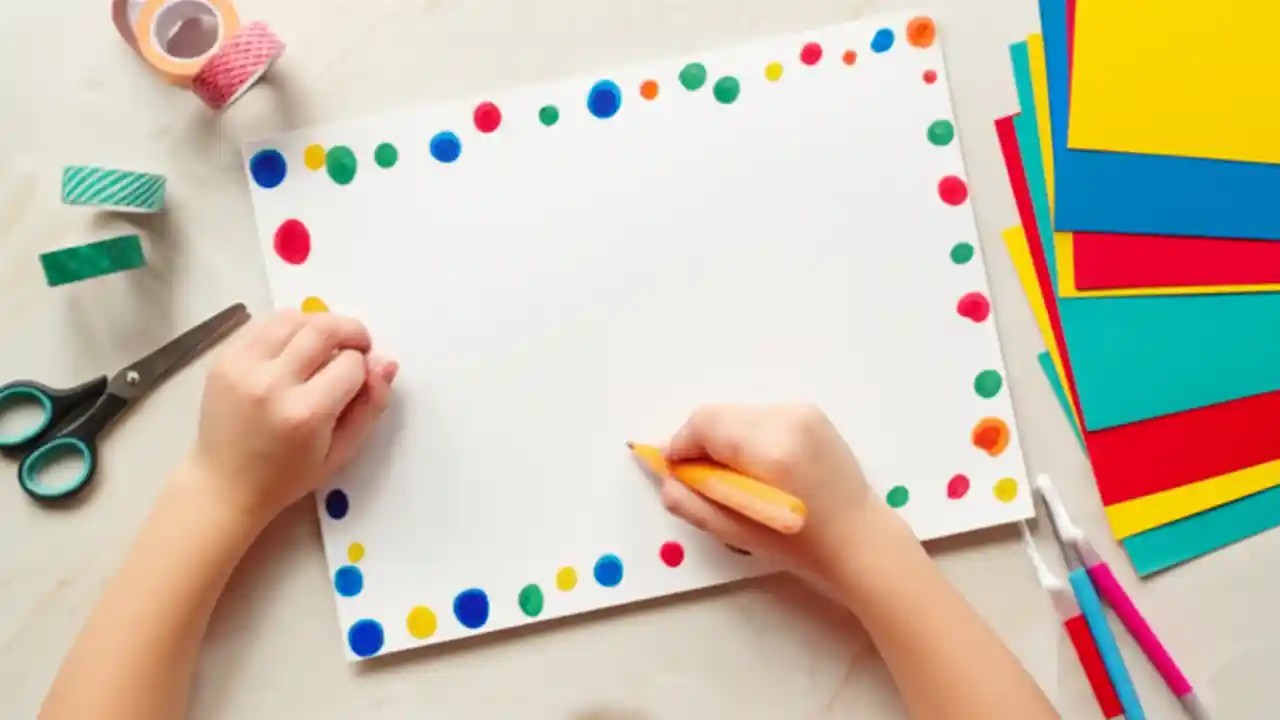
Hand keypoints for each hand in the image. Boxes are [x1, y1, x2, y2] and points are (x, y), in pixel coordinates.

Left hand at [183, 310, 397, 526]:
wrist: (224, 484)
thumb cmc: (288, 475)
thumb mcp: (342, 452)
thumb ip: (370, 406)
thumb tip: (386, 363)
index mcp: (306, 414)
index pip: (351, 363)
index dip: (363, 367)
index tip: (358, 381)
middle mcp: (272, 384)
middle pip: (324, 329)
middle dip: (350, 331)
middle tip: (356, 345)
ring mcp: (243, 367)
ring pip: (293, 317)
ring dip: (318, 324)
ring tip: (324, 344)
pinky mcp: (223, 359)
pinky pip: (262, 323)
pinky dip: (286, 327)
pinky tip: (292, 347)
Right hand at [662, 404, 901, 588]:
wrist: (860, 539)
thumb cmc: (800, 545)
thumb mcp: (737, 533)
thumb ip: (691, 503)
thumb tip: (665, 476)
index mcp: (771, 451)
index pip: (704, 424)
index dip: (681, 447)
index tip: (679, 474)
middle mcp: (787, 419)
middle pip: (717, 414)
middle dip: (701, 443)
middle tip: (706, 480)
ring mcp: (802, 412)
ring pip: (736, 413)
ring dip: (723, 439)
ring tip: (736, 477)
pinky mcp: (809, 412)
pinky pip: (758, 416)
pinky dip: (746, 436)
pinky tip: (760, 467)